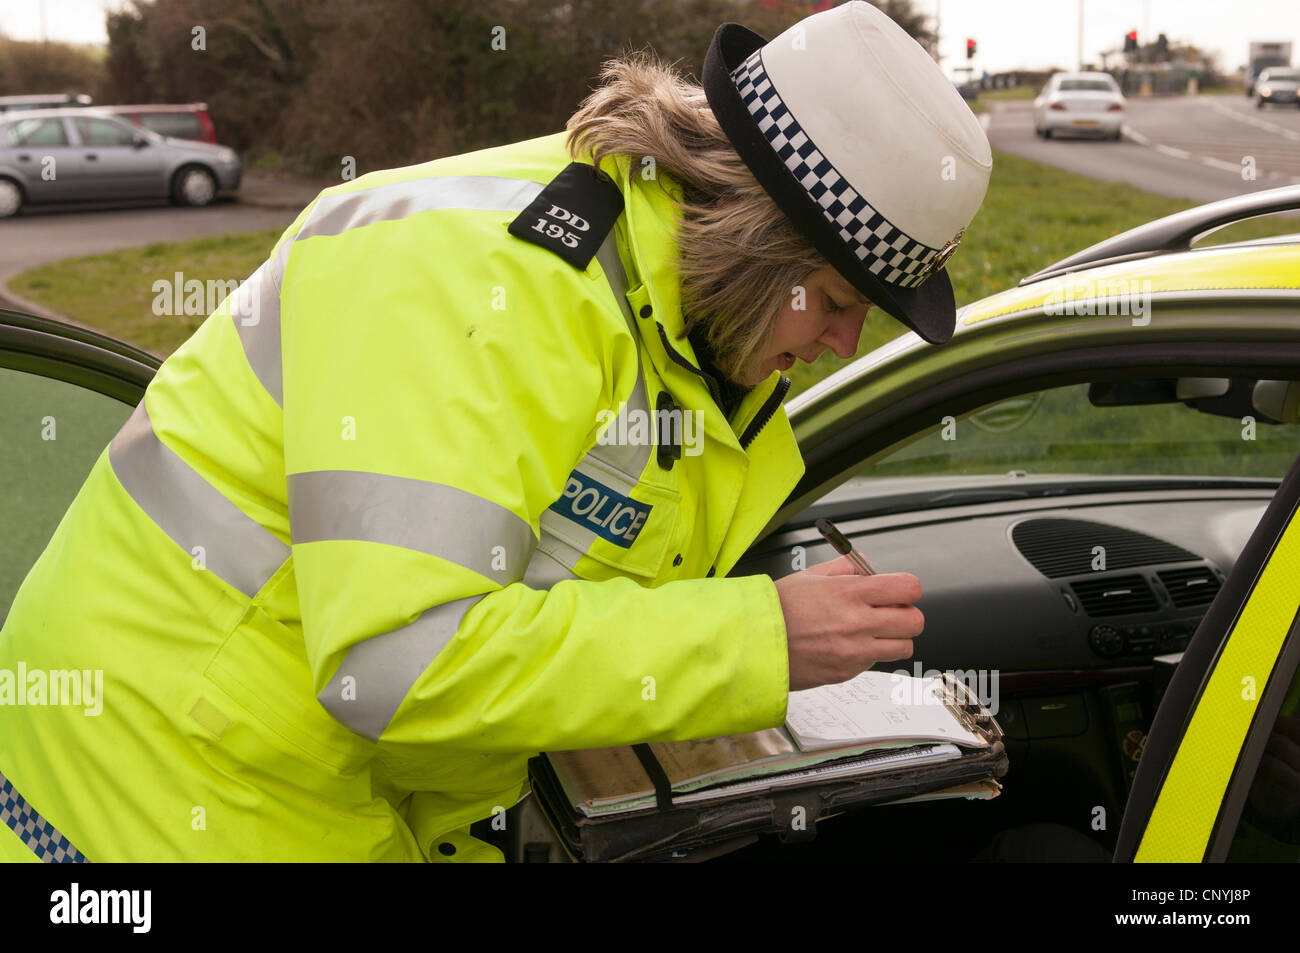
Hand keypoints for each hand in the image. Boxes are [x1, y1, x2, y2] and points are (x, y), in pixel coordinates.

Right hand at [774, 555, 924, 690]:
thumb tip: (865, 567)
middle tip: (890, 613)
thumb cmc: (777, 609)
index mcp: (850, 593)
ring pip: (904, 647)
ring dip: (894, 638)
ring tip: (873, 632)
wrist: (755, 643)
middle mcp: (858, 622)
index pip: (908, 588)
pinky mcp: (847, 671)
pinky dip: (869, 654)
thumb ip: (844, 569)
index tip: (899, 591)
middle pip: (914, 621)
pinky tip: (848, 645)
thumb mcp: (810, 576)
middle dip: (906, 615)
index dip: (907, 589)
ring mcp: (854, 650)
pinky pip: (875, 662)